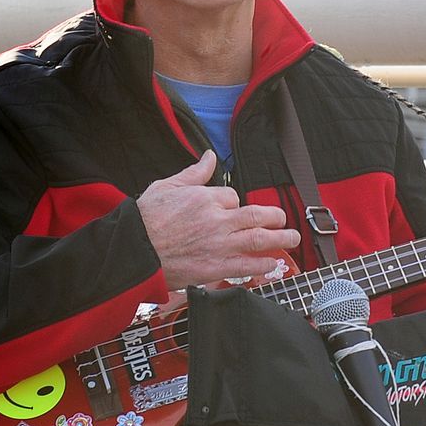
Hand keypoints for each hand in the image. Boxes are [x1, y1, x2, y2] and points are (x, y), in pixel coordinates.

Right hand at [136, 150, 300, 289]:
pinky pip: (246, 265)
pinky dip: (262, 264)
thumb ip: (194, 173)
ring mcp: (218, 245)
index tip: (233, 210)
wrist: (132, 251)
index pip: (233, 197)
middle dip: (275, 218)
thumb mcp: (168, 186)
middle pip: (256, 216)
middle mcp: (217, 220)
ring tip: (292, 239)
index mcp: (205, 198)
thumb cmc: (145, 220)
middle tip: (285, 220)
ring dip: (280, 239)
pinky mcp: (214, 268)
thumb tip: (210, 157)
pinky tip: (272, 263)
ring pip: (258, 239)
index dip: (235, 203)